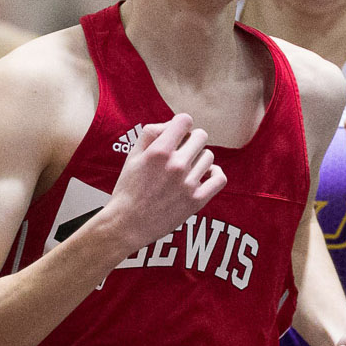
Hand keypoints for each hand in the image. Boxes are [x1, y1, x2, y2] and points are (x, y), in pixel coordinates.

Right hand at [105, 114, 226, 250]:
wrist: (126, 225)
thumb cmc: (128, 190)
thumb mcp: (131, 156)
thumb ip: (150, 134)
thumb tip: (170, 125)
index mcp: (159, 152)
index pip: (184, 120)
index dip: (180, 125)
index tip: (176, 135)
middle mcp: (176, 165)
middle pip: (201, 136)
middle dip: (191, 141)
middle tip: (181, 153)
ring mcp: (188, 183)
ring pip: (209, 156)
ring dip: (199, 159)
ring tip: (186, 169)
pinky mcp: (196, 200)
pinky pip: (220, 178)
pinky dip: (215, 174)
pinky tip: (204, 176)